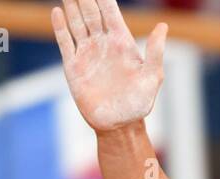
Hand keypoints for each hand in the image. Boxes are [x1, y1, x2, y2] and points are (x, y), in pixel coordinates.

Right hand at [52, 0, 166, 131]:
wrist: (119, 125)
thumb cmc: (139, 103)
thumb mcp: (152, 77)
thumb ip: (155, 52)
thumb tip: (163, 26)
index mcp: (122, 42)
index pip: (110, 11)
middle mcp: (103, 43)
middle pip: (91, 12)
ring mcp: (87, 53)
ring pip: (77, 22)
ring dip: (72, 6)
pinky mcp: (73, 65)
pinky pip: (65, 41)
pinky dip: (60, 26)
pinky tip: (57, 11)